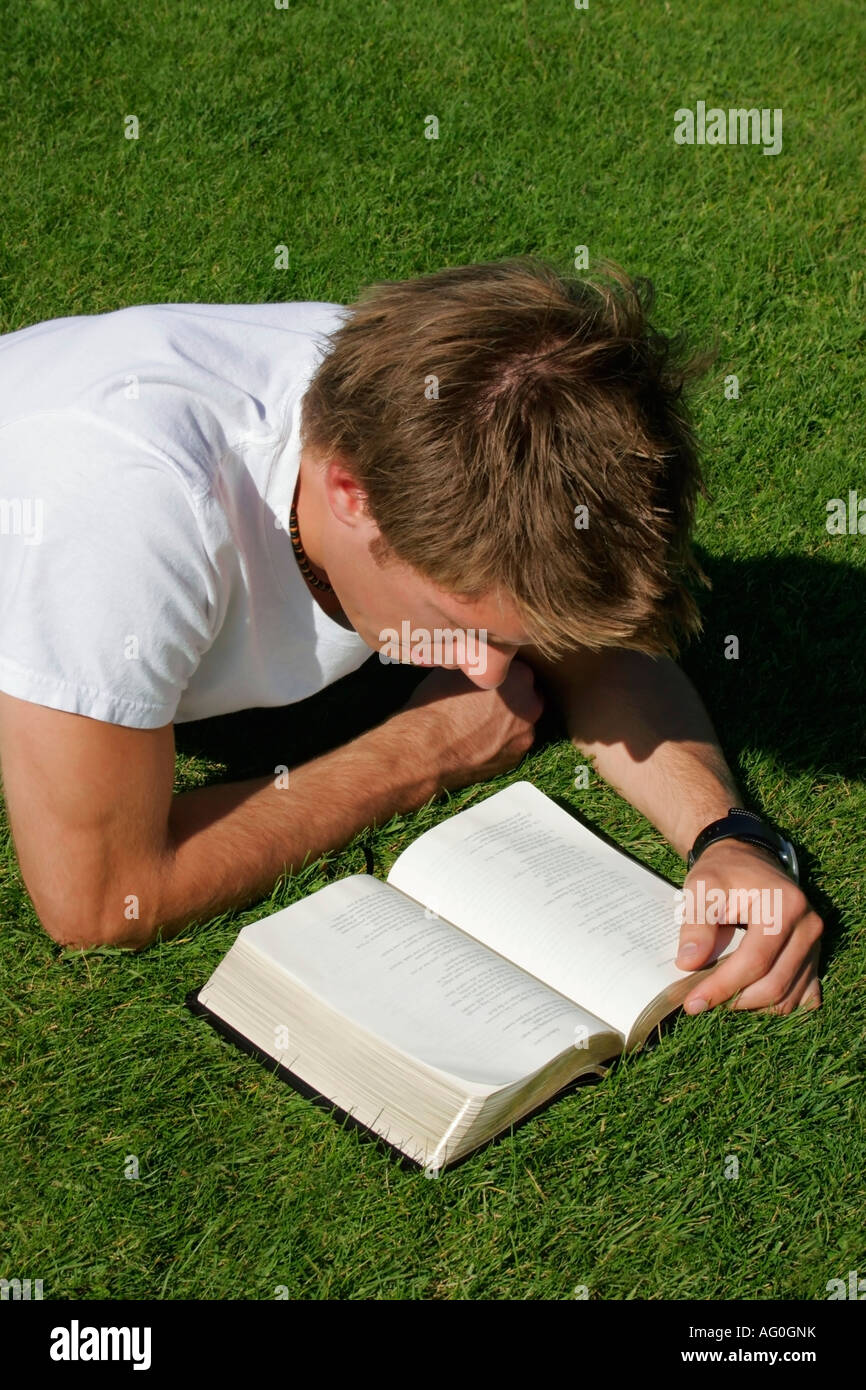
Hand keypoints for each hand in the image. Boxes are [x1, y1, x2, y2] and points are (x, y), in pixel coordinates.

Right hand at [398, 658, 543, 793]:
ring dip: (507, 721)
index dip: (501, 673)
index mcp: (520, 676)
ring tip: (478, 723)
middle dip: (511, 697)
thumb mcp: (455, 668)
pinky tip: (477, 741)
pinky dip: (499, 743)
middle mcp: (531, 705)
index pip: (519, 668)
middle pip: (526, 696)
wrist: (427, 749)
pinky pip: (511, 745)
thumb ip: (476, 663)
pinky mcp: (516, 759)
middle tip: (484, 701)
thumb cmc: (437, 704)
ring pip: (520, 723)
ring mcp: (526, 735)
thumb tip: (472, 658)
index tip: (486, 679)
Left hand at [676, 839, 823, 1014]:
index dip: (722, 986)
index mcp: (785, 907)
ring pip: (788, 996)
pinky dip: (774, 1003)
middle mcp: (808, 927)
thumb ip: (696, 924)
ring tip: (722, 995)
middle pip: (774, 984)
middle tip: (702, 1000)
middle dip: (735, 999)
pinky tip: (748, 996)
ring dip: (752, 1005)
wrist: (746, 861)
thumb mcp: (702, 887)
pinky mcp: (813, 956)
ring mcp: (815, 944)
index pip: (755, 961)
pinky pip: (800, 995)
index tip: (693, 1003)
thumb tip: (689, 963)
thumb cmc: (722, 873)